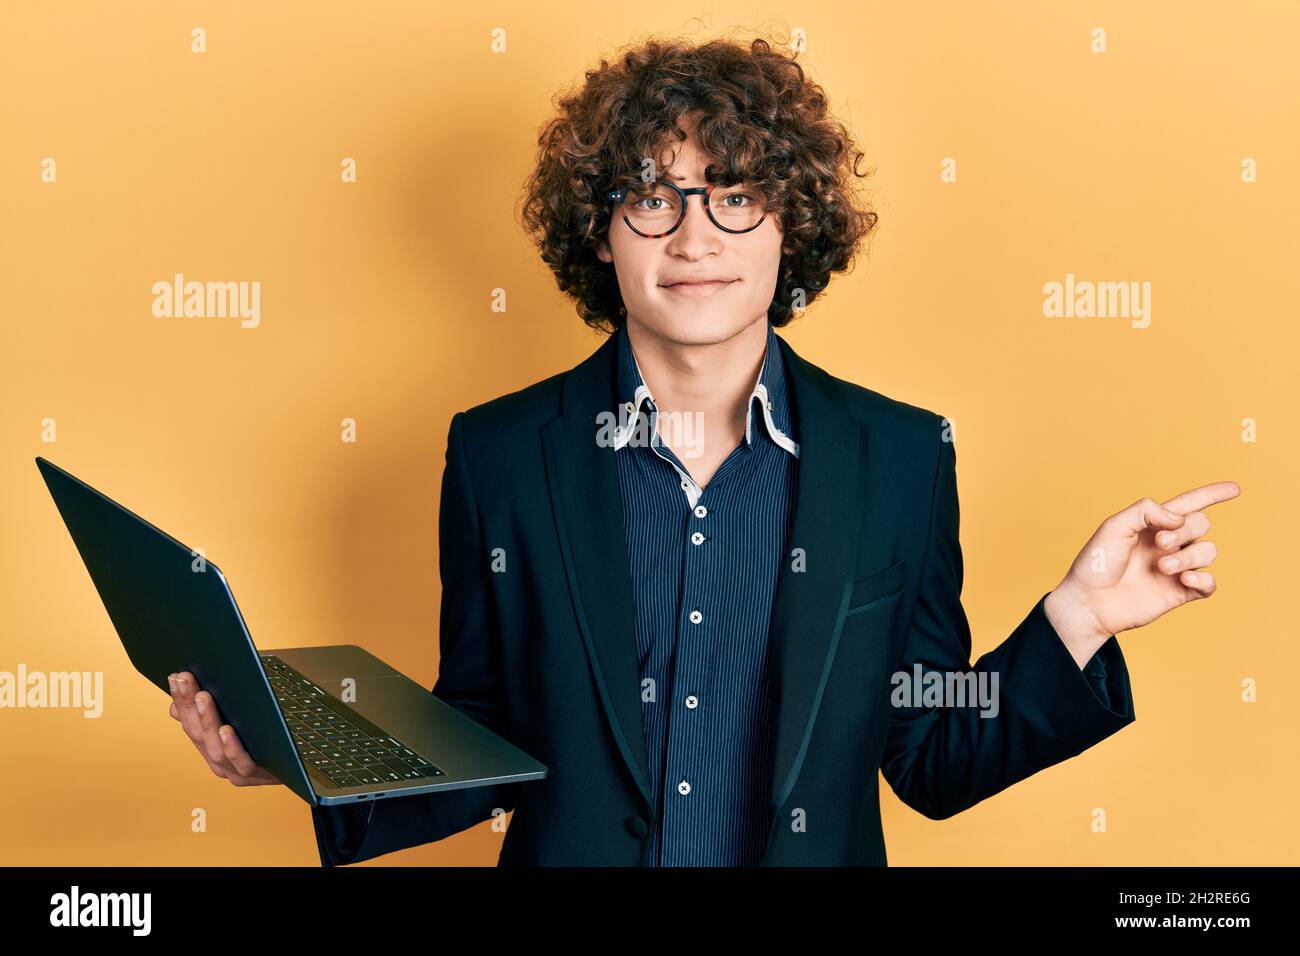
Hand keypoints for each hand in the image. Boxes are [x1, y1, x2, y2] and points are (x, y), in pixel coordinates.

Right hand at [167, 671, 281, 786]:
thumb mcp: (240, 723)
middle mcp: (217, 761)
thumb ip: (216, 712)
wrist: (295, 771)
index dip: (181, 701)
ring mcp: (234, 771)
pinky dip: (232, 746)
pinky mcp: (255, 776)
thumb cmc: (266, 742)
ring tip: (203, 697)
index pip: (190, 723)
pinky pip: (242, 762)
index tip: (175, 676)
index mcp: (210, 747)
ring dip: (207, 720)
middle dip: (189, 704)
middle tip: (184, 678)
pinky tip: (226, 729)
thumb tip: (190, 695)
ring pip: (215, 748)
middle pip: (198, 733)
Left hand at [1045, 481, 1240, 663]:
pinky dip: (1203, 579)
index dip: (1212, 494)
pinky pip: (1209, 583)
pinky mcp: (1180, 592)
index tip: (1235, 488)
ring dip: (1189, 556)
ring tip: (1162, 567)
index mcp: (1153, 524)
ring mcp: (1176, 568)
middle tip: (1159, 543)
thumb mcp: (1114, 527)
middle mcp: (1168, 544)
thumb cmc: (1096, 563)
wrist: (1089, 602)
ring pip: (1208, 551)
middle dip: (1185, 530)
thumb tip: (1178, 518)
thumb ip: (1146, 511)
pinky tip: (1184, 580)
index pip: (1189, 504)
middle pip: (1201, 524)